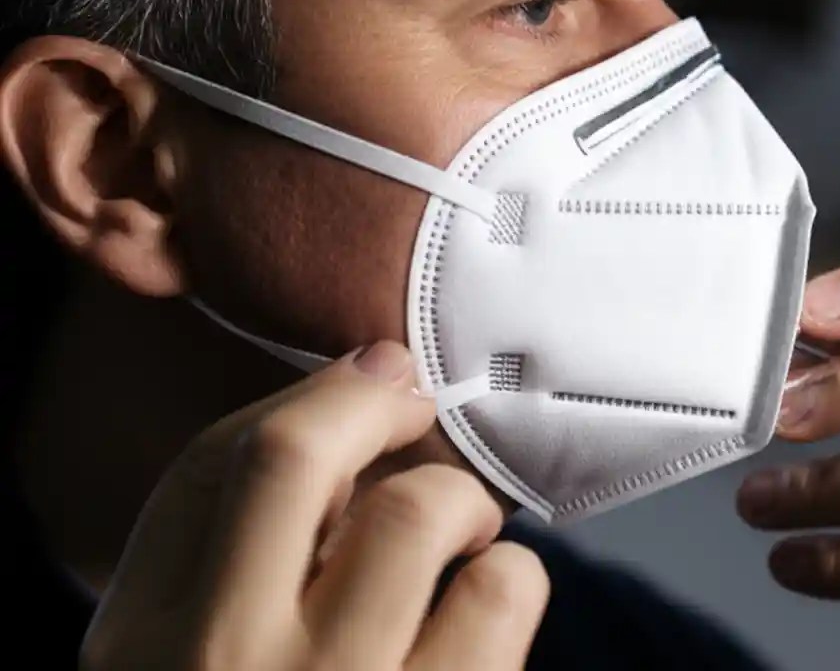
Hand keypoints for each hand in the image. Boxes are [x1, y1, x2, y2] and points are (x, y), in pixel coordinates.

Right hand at [82, 342, 548, 670]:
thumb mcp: (179, 667)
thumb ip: (225, 564)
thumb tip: (349, 424)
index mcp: (145, 648)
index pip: (216, 469)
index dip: (314, 400)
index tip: (372, 383)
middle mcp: (225, 666)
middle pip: (299, 461)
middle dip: (376, 407)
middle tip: (418, 413)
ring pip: (421, 515)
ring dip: (460, 503)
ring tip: (465, 538)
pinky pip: (501, 598)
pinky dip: (509, 579)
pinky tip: (487, 610)